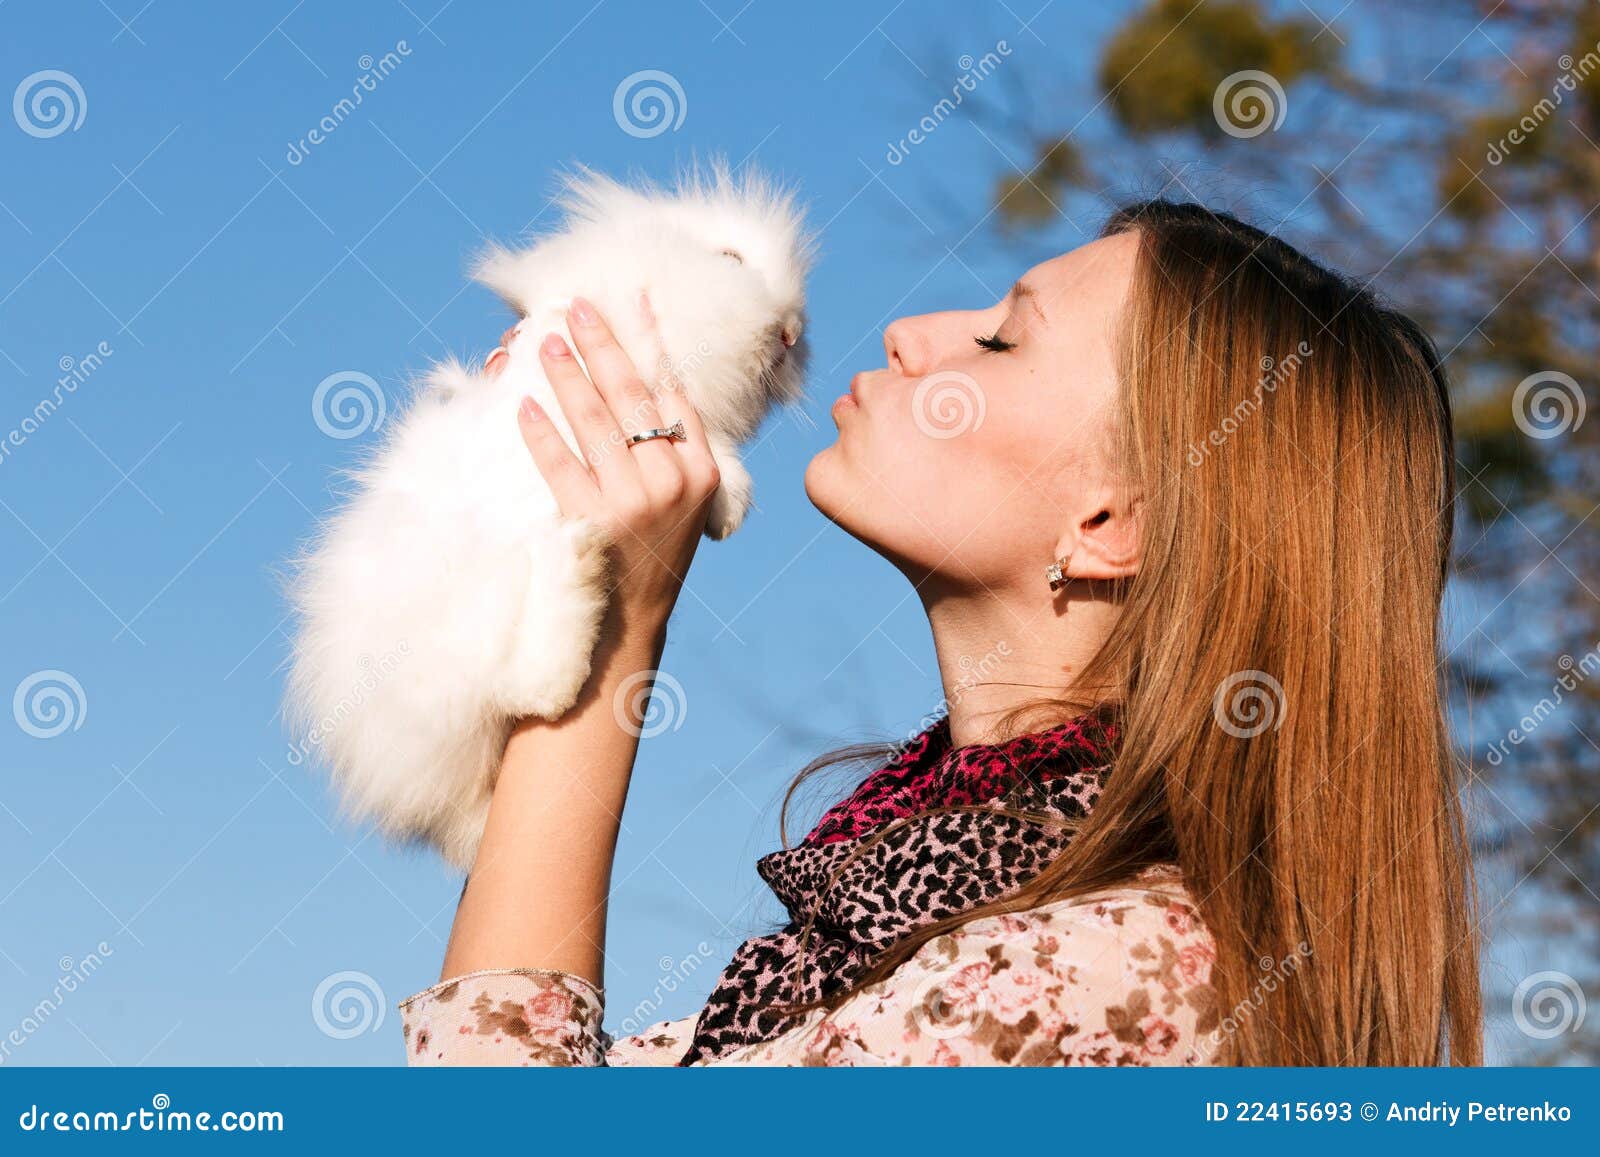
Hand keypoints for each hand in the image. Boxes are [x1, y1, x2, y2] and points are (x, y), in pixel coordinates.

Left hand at [501, 293, 719, 633]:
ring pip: (594, 423)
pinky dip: (541, 434)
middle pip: (631, 397)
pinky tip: (523, 405)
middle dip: (602, 345)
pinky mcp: (592, 523)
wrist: (633, 621)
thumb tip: (642, 375)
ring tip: (546, 343)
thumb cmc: (654, 548)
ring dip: (567, 377)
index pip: (673, 391)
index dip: (650, 342)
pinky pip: (560, 467)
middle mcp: (672, 482)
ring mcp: (632, 502)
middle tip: (576, 307)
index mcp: (702, 470)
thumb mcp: (685, 500)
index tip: (630, 301)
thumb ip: (674, 446)